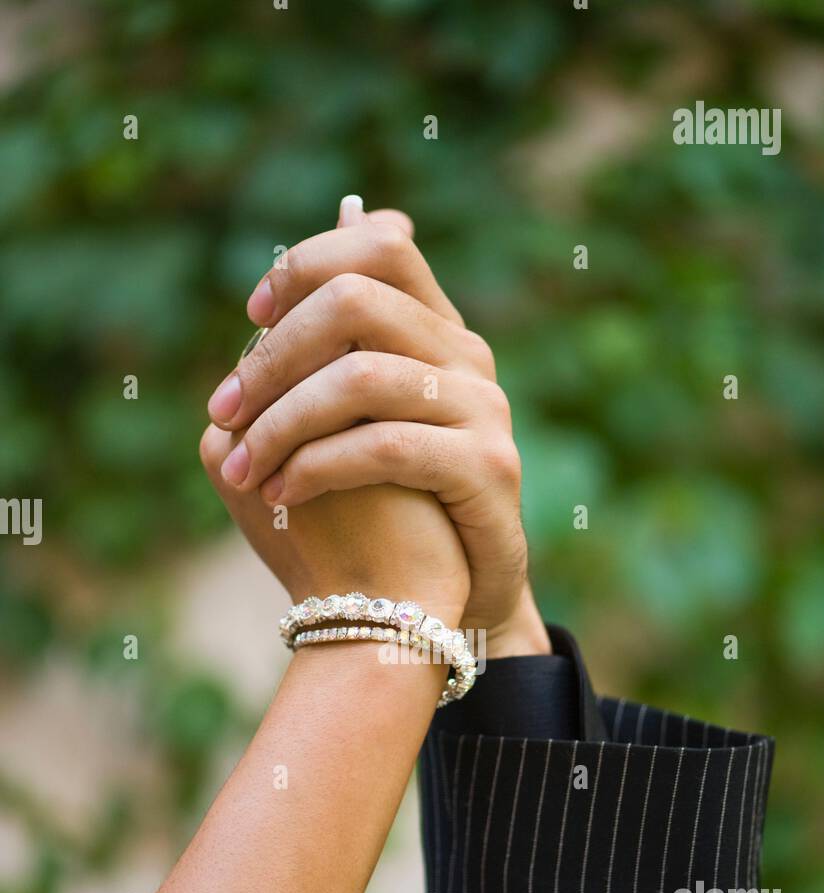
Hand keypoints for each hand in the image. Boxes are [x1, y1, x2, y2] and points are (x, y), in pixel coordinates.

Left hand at [201, 198, 549, 655]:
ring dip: (281, 422)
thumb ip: (316, 372)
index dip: (307, 265)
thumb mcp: (344, 431)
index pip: (381, 245)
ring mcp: (483, 409)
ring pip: (362, 377)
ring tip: (245, 469)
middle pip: (356, 300)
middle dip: (273, 354)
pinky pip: (385, 446)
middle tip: (225, 410)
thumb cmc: (375, 514)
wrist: (433, 604)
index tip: (253, 315)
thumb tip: (260, 321)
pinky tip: (282, 495)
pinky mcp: (486, 468)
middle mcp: (467, 356)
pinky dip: (317, 466)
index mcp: (435, 333)